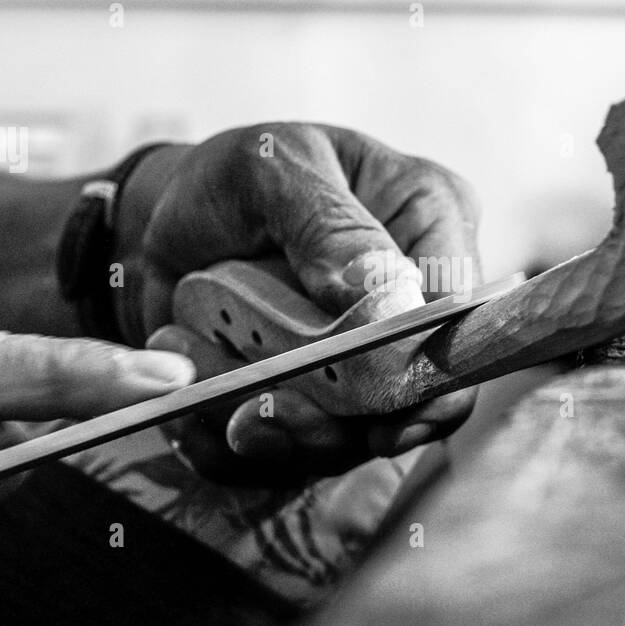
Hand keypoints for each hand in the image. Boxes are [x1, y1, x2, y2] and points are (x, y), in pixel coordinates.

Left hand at [112, 123, 481, 485]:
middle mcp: (412, 304)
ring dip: (277, 436)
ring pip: (350, 438)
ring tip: (217, 403)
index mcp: (428, 223)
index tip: (383, 416)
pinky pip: (287, 455)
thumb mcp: (270, 170)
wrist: (161, 220)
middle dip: (338, 423)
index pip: (462, 314)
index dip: (434, 375)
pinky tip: (195, 417)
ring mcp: (365, 366)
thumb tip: (389, 296)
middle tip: (257, 412)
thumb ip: (329, 224)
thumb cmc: (234, 177)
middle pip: (413, 395)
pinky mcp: (315, 406)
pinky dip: (233, 448)